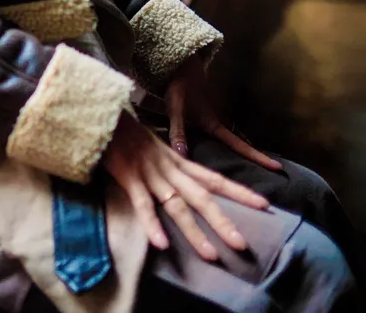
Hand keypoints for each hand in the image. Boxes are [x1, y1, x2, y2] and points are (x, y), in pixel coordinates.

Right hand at [102, 112, 268, 260]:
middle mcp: (169, 169)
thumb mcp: (151, 144)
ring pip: (176, 206)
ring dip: (194, 231)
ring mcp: (149, 174)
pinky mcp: (128, 177)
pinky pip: (142, 204)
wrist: (102, 111)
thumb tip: (180, 177)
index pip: (214, 178)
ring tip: (210, 254)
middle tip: (242, 245)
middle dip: (223, 221)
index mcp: (176, 160)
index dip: (239, 192)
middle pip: (202, 197)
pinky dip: (152, 224)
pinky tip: (161, 244)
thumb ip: (166, 161)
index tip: (264, 205)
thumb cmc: (124, 129)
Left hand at [165, 56, 281, 170]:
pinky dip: (228, 146)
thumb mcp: (176, 108)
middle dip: (255, 159)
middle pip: (239, 146)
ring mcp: (215, 120)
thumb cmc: (180, 86)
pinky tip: (226, 157)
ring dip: (242, 154)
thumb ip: (178, 131)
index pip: (239, 145)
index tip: (277, 167)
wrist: (183, 67)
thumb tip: (182, 155)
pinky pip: (221, 136)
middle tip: (275, 174)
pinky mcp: (208, 118)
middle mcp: (219, 124)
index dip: (256, 157)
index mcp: (214, 124)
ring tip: (258, 172)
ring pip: (231, 141)